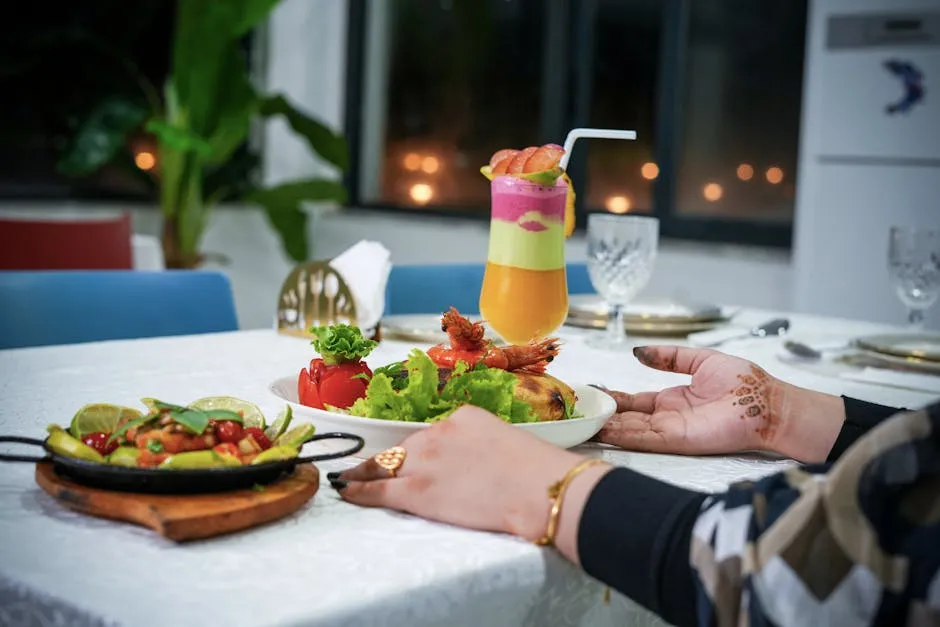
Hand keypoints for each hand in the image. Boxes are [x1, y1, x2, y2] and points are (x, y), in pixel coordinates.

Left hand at [332, 406, 611, 561]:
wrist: (540, 489)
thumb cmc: (538, 472)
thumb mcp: (507, 441)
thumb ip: (483, 445)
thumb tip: (476, 462)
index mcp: (463, 416)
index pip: (433, 434)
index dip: (422, 451)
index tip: (411, 457)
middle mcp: (438, 432)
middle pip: (406, 447)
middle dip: (390, 460)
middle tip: (365, 467)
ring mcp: (425, 460)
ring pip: (385, 464)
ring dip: (363, 472)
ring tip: (347, 479)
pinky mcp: (417, 490)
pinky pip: (379, 488)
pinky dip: (359, 490)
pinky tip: (347, 492)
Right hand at [596, 345, 843, 462]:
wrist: (769, 404)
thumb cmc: (744, 383)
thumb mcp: (700, 361)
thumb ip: (669, 357)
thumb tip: (638, 351)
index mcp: (671, 399)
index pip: (634, 401)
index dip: (612, 397)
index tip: (589, 392)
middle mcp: (666, 418)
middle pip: (626, 418)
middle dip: (602, 414)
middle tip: (574, 410)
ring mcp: (671, 431)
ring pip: (630, 431)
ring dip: (606, 427)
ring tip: (579, 422)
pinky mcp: (678, 441)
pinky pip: (644, 439)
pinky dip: (623, 436)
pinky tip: (603, 432)